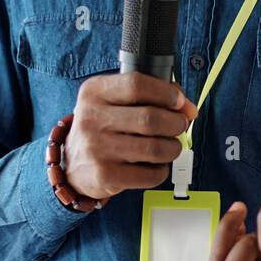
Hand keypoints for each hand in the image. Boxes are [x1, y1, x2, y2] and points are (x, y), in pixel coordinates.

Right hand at [63, 73, 196, 204]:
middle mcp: (92, 118)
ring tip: (170, 146)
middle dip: (176, 123)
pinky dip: (161, 170)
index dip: (165, 92)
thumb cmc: (102, 126)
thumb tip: (188, 108)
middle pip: (150, 118)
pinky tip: (156, 165)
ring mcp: (97, 148)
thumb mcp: (113, 100)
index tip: (179, 101)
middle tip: (180, 125)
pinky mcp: (105, 175)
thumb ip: (149, 95)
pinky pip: (150, 175)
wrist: (72, 163)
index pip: (136, 84)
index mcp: (95, 92)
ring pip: (154, 148)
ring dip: (172, 147)